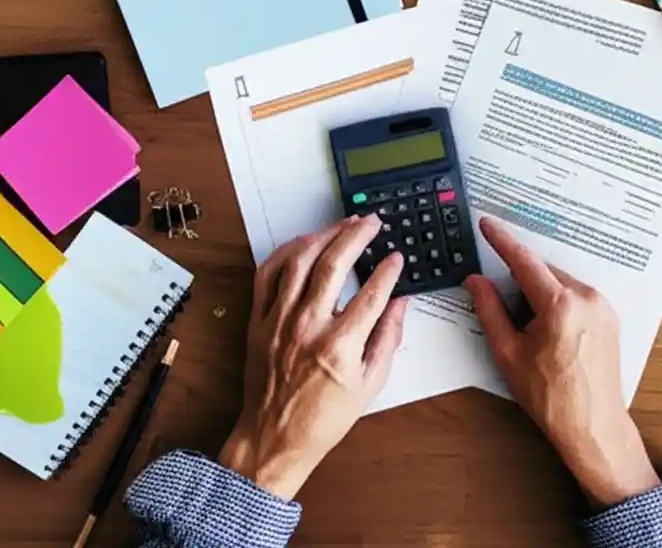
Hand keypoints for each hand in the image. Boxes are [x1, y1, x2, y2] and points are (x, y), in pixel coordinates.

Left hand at [220, 215, 407, 498]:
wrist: (274, 438)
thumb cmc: (323, 419)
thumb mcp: (370, 384)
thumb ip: (388, 339)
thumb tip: (401, 304)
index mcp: (339, 347)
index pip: (372, 293)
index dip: (388, 270)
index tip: (396, 257)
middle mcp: (308, 328)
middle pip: (333, 265)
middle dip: (356, 235)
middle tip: (371, 222)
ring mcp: (279, 322)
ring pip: (299, 261)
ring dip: (323, 236)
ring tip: (342, 224)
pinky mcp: (259, 322)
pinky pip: (268, 275)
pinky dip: (285, 252)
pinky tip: (303, 242)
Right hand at [464, 217, 659, 507]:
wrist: (592, 425)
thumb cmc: (550, 397)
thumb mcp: (508, 353)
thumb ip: (489, 310)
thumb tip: (475, 281)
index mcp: (560, 305)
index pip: (523, 260)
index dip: (501, 240)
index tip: (487, 224)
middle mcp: (586, 298)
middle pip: (542, 272)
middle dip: (520, 283)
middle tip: (508, 315)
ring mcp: (602, 306)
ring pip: (560, 283)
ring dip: (540, 295)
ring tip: (533, 334)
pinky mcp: (610, 316)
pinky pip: (577, 296)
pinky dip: (558, 304)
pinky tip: (551, 334)